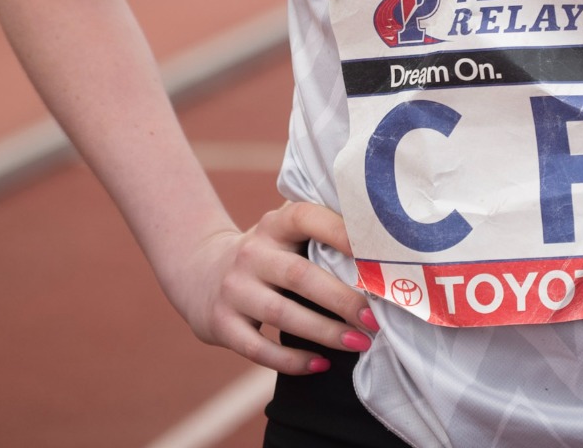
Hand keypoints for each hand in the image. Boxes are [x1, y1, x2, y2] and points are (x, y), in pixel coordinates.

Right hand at [174, 200, 376, 374]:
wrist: (200, 274)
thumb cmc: (265, 256)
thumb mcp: (282, 234)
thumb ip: (318, 233)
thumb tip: (382, 251)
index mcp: (273, 225)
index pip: (305, 217)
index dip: (338, 231)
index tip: (373, 252)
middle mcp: (251, 253)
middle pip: (299, 275)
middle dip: (341, 299)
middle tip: (374, 318)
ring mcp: (234, 289)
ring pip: (282, 313)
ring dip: (325, 332)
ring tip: (359, 344)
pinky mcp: (222, 325)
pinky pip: (259, 348)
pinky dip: (292, 361)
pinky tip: (321, 365)